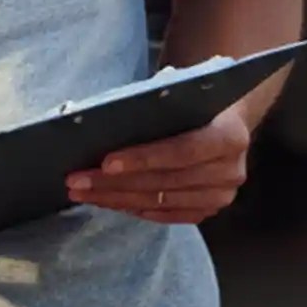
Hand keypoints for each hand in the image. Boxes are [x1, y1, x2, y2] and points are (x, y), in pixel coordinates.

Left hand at [65, 106, 251, 223]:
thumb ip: (156, 104)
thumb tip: (103, 118)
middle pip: (164, 181)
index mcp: (230, 136)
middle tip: (76, 181)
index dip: (143, 158)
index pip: (182, 151)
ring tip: (82, 193)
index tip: (105, 163)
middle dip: (115, 183)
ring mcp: (221, 195)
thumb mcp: (183, 91)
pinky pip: (166, 215)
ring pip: (160, 202)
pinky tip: (107, 201)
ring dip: (116, 199)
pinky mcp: (208, 210)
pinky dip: (134, 209)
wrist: (228, 117)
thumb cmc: (196, 99)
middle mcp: (230, 171)